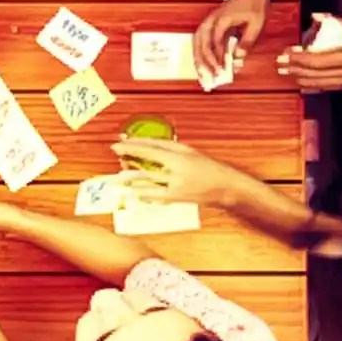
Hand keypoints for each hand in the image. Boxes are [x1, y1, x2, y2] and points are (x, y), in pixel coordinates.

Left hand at [108, 138, 253, 206]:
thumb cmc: (208, 166)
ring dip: (132, 178)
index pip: (149, 150)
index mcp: (179, 157)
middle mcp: (175, 171)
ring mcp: (175, 186)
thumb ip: (168, 146)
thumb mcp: (189, 151)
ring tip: (119, 175)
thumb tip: (148, 142)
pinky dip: (144, 193)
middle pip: (146, 165)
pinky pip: (155, 195)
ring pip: (148, 181)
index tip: (116, 144)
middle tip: (116, 154)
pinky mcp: (176, 198)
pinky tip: (134, 191)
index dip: (131, 146)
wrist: (225, 187)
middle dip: (129, 159)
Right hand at [194, 0, 269, 75]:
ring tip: (201, 72)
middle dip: (204, 61)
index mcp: (222, 19)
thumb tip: (238, 58)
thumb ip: (247, 42)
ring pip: (197, 41)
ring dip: (198, 57)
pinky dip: (199, 51)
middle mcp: (211, 20)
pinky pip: (200, 39)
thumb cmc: (255, 5)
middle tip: (210, 75)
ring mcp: (209, 20)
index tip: (222, 69)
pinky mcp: (210, 23)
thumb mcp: (256, 24)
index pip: (214, 41)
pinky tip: (202, 61)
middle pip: (201, 43)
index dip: (217, 57)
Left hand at [277, 18, 341, 91]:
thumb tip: (315, 16)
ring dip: (298, 77)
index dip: (300, 57)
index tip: (288, 52)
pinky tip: (299, 80)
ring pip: (317, 82)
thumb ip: (339, 23)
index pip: (319, 59)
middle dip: (294, 68)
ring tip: (284, 71)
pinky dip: (310, 84)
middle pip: (315, 72)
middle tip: (279, 62)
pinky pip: (325, 87)